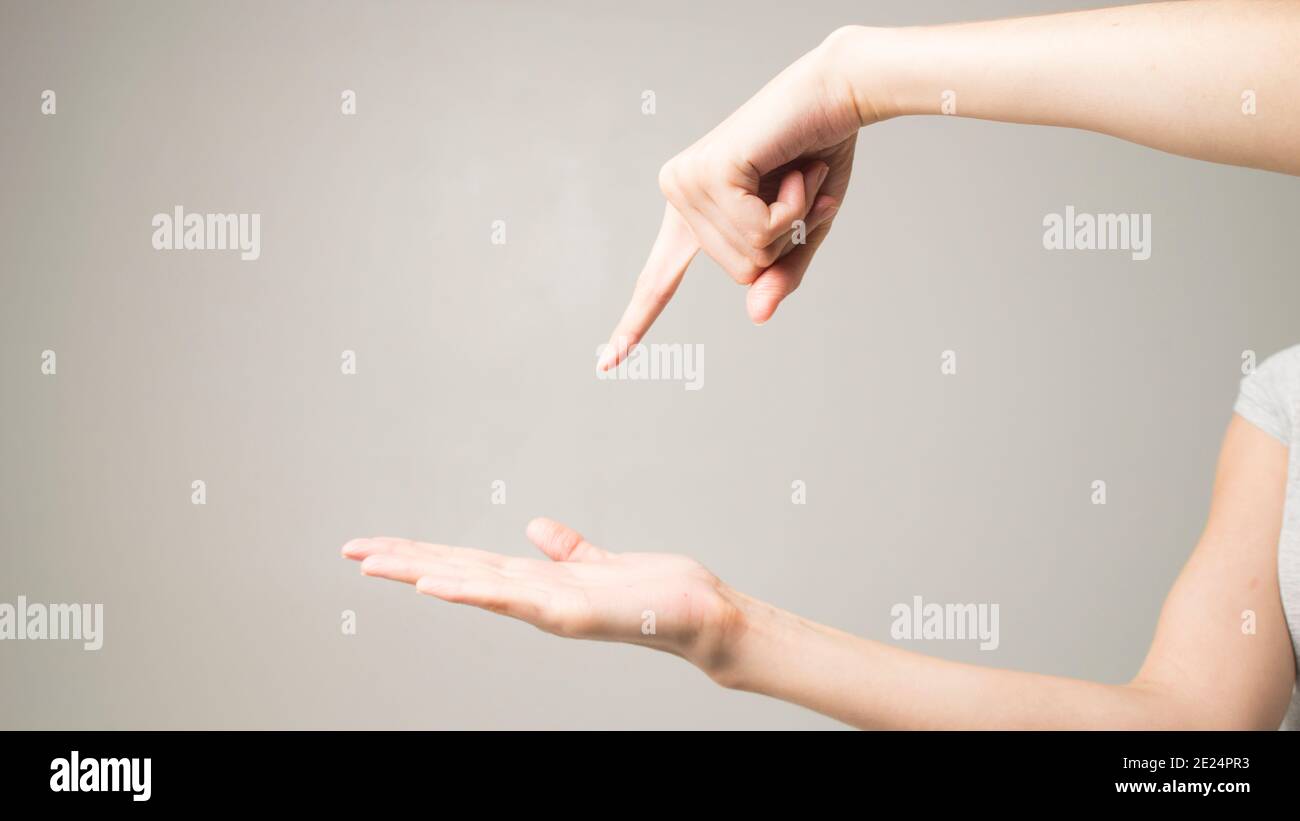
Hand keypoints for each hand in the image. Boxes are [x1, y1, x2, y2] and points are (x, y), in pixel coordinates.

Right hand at [342, 518, 743, 676]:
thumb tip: (534, 527)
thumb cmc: (656, 593)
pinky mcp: (567, 614)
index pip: (466, 563)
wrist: (700, 616)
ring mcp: (546, 608)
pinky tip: (431, 585)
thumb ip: (567, 549)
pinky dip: (469, 592)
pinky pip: (510, 600)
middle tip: (348, 550)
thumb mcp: (601, 563)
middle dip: (402, 561)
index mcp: (536, 583)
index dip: (421, 553)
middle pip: (454, 573)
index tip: (377, 544)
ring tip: (372, 562)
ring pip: (470, 585)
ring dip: (418, 573)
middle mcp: (532, 597)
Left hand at [598, 27, 871, 369]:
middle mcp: (678, 195)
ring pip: (750, 255)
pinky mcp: (707, 172)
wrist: (837, 93)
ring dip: (793, 217)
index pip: (659, 280)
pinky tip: (792, 168)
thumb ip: (778, 274)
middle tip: (796, 186)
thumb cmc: (819, 155)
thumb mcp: (802, 232)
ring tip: (795, 174)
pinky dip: (793, 205)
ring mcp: (686, 183)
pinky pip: (758, 231)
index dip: (636, 322)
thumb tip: (756, 316)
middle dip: (786, 236)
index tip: (606, 364)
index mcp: (691, 214)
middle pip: (739, 272)